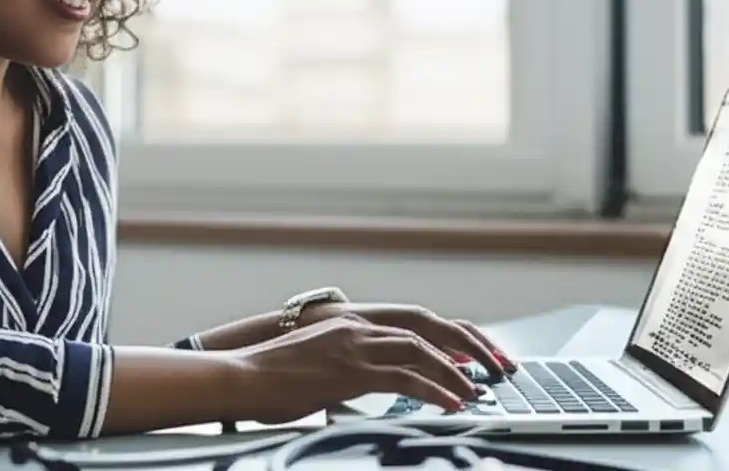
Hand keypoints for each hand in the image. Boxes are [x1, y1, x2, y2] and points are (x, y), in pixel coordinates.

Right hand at [233, 314, 483, 424]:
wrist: (242, 377)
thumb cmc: (270, 378)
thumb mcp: (315, 364)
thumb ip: (343, 367)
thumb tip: (357, 385)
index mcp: (350, 325)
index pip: (410, 326)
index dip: (443, 341)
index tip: (468, 356)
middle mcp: (357, 329)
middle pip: (424, 333)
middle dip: (461, 351)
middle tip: (486, 369)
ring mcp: (355, 347)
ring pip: (420, 353)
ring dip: (453, 373)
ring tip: (474, 391)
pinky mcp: (351, 371)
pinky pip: (405, 379)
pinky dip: (434, 390)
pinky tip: (450, 403)